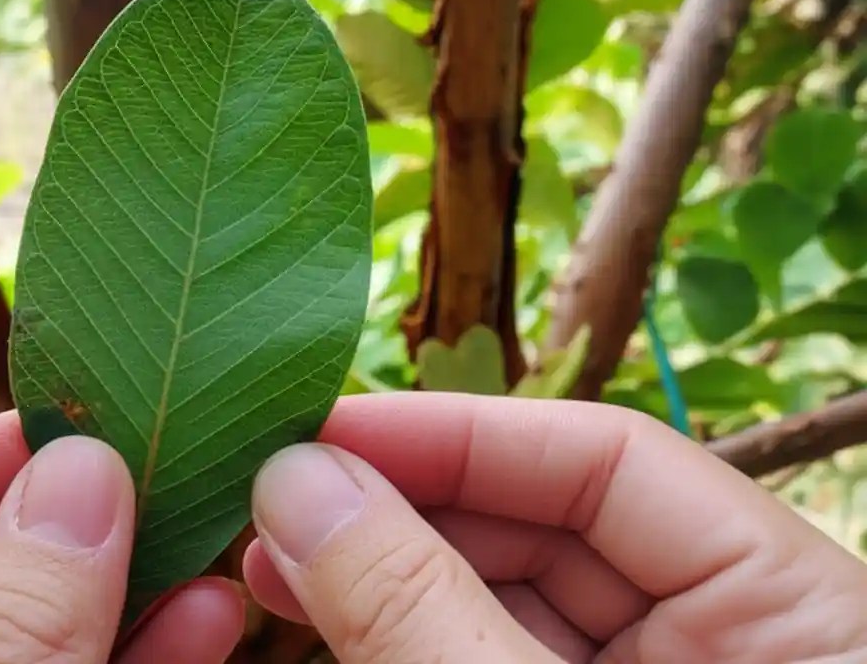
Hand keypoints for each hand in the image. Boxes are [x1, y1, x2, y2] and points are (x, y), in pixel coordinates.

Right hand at [244, 393, 866, 662]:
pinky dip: (401, 637)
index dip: (457, 432)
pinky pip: (484, 659)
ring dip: (379, 574)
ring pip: (500, 599)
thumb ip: (424, 611)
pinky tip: (321, 610)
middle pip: (544, 526)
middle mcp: (729, 642)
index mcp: (799, 615)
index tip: (322, 428)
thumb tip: (295, 484)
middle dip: (398, 509)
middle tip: (272, 500)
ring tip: (270, 560)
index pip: (612, 462)